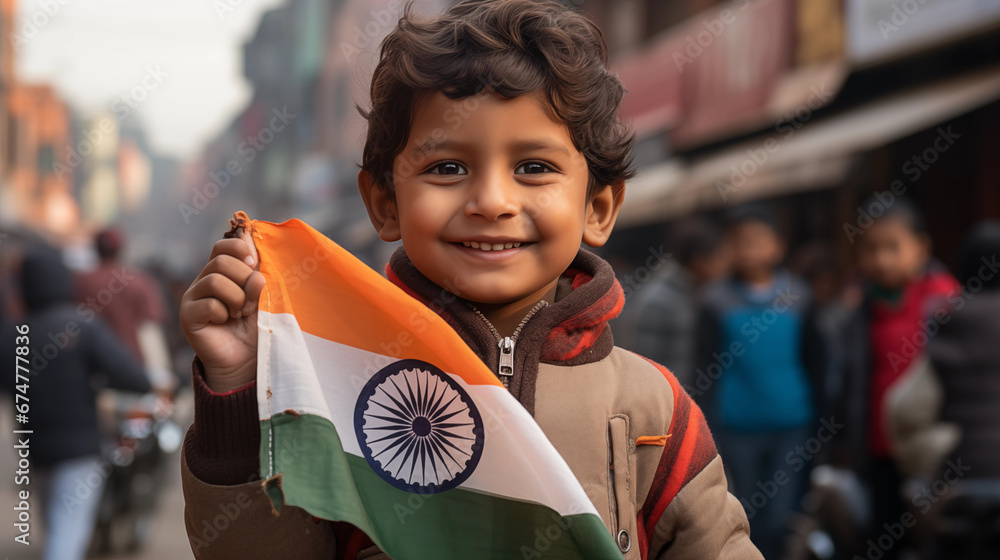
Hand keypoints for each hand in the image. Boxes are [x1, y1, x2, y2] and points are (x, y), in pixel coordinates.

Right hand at [179, 227, 264, 391]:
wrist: (248, 359)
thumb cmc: (258, 325)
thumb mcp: (263, 294)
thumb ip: (257, 270)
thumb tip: (249, 240)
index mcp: (223, 272)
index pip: (224, 245)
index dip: (241, 250)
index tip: (255, 264)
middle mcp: (204, 280)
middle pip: (221, 261)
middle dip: (244, 281)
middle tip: (248, 303)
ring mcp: (193, 297)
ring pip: (215, 280)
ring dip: (236, 299)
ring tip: (238, 314)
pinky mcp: (187, 315)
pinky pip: (209, 304)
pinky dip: (223, 314)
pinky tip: (224, 322)